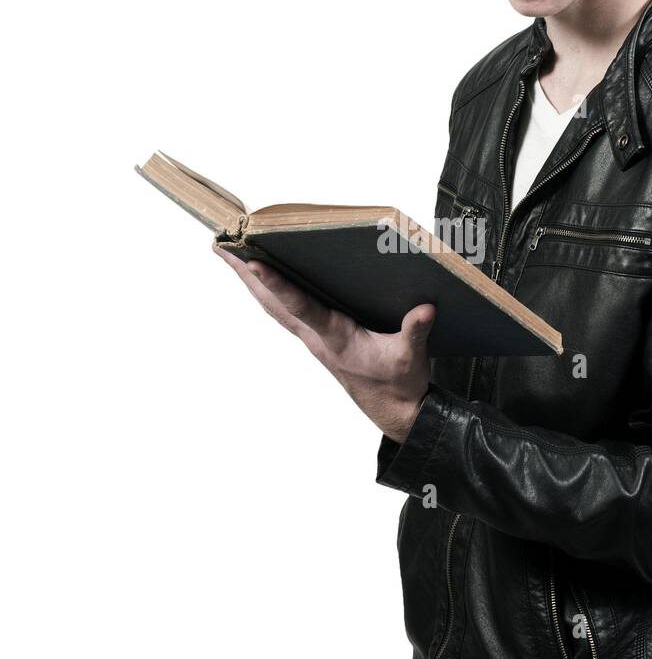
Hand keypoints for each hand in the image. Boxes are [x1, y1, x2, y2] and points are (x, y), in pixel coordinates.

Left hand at [212, 243, 433, 441]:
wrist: (395, 412)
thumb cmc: (400, 386)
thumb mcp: (411, 359)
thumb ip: (415, 332)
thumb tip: (425, 309)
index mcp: (336, 339)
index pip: (300, 307)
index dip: (276, 285)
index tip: (252, 263)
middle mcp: (317, 337)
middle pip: (272, 303)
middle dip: (245, 275)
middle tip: (220, 246)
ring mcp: (314, 338)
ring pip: (274, 306)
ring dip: (251, 282)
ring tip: (229, 254)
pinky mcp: (319, 338)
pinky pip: (286, 310)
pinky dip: (270, 291)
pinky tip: (261, 279)